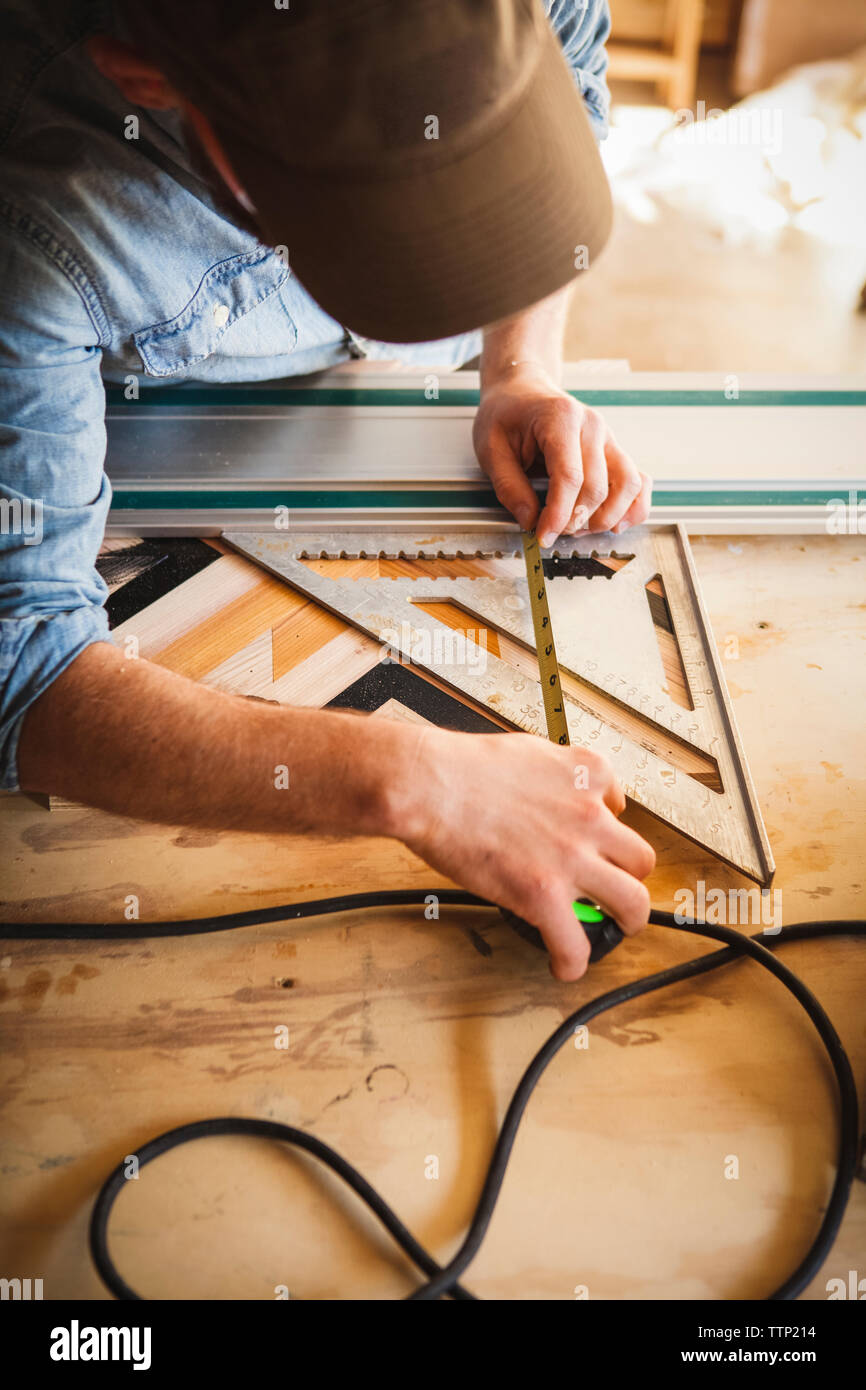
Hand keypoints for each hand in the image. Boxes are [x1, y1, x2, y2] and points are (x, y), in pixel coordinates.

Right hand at [397, 726, 654, 980]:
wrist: (430, 785)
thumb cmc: (462, 766)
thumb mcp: (530, 750)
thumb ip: (555, 771)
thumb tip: (554, 790)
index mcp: (587, 775)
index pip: (620, 807)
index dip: (606, 831)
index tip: (594, 844)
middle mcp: (590, 817)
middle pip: (641, 860)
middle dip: (630, 878)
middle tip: (616, 890)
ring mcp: (571, 859)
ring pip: (632, 902)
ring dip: (625, 920)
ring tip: (610, 929)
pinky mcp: (543, 895)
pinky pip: (575, 943)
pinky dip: (574, 961)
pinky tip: (565, 964)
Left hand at [473, 363, 651, 545]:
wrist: (522, 390)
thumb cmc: (506, 414)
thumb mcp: (490, 448)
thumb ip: (509, 487)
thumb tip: (531, 521)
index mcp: (560, 418)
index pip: (569, 477)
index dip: (558, 514)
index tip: (544, 536)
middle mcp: (592, 426)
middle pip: (597, 487)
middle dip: (576, 520)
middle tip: (552, 532)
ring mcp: (608, 437)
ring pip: (628, 485)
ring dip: (607, 517)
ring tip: (579, 528)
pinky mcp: (614, 450)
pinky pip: (638, 481)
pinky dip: (634, 506)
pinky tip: (616, 522)